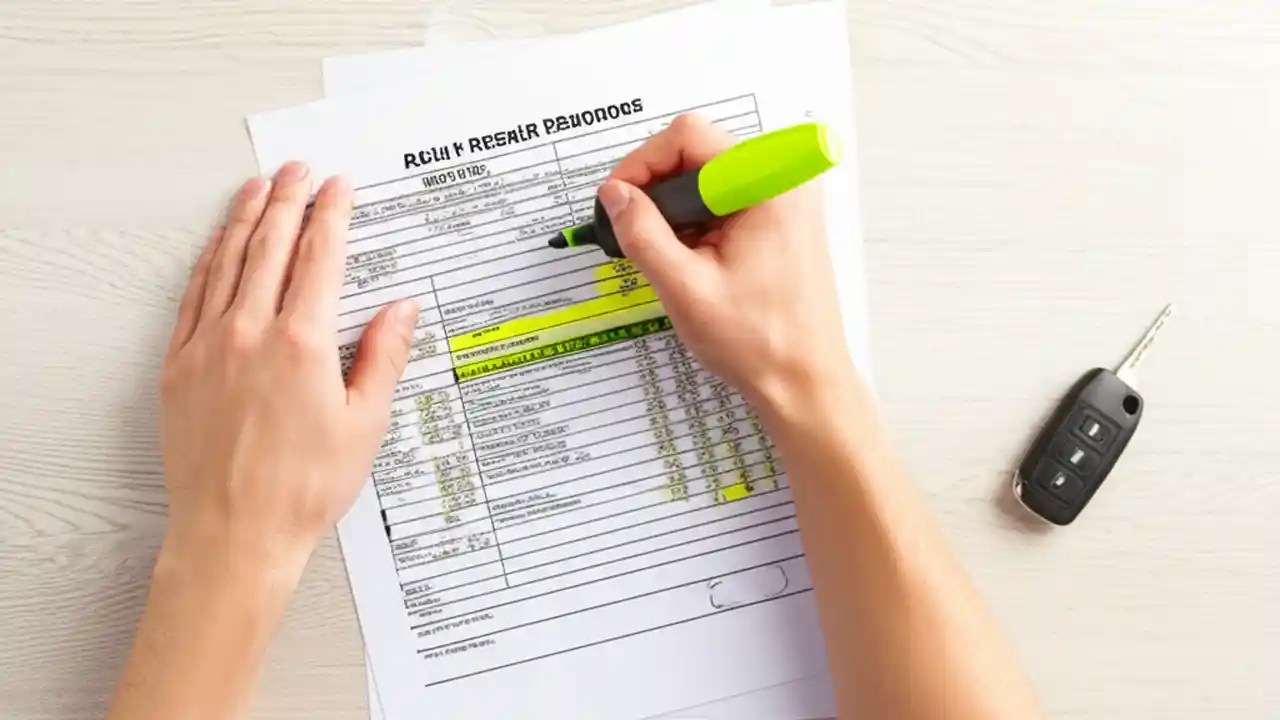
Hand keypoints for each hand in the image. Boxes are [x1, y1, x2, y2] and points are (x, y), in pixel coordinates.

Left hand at [160, 162, 416, 565]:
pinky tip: (217, 245)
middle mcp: (250, 333)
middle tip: (299, 170)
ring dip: (246, 217)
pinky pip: (192, 295)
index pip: (321, 257)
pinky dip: (208, 260)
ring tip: (258, 187)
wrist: (235, 534)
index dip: (332, 215)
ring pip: (227, 261)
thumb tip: (401, 309)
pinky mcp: (179, 366)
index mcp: (303, 344)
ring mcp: (208, 346)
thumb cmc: (303, 489)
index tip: (339, 188)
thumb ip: (383, 357)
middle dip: (288, 199)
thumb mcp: (365, 425)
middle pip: (271, 245)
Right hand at [600, 114, 853, 413]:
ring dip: (678, 207)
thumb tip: (614, 194)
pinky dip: (699, 221)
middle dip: (659, 188)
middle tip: (633, 231)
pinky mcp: (783, 220)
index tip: (618, 201)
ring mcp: (787, 200)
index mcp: (768, 185)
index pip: (689, 137)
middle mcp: (784, 182)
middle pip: (699, 151)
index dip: (642, 163)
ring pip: (710, 176)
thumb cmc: (759, 342)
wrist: (804, 382)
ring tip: (666, 255)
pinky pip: (728, 199)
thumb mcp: (684, 287)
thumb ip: (643, 233)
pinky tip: (690, 258)